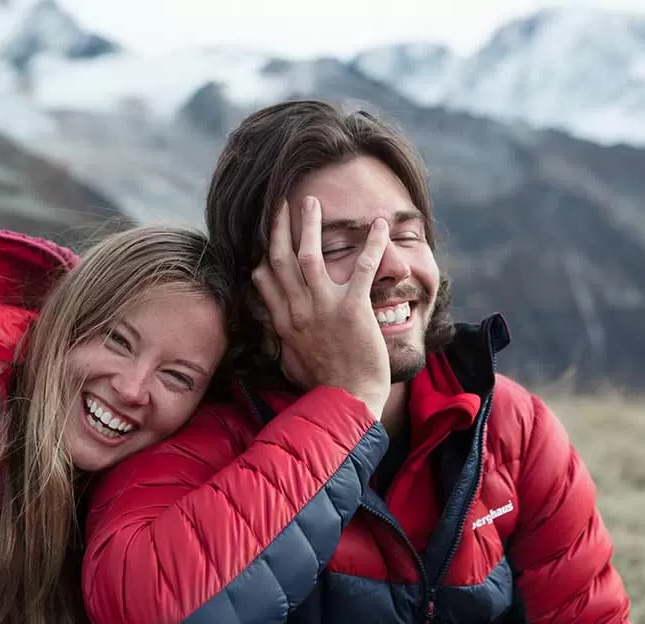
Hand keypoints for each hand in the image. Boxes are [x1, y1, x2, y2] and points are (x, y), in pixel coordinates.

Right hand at [252, 196, 390, 419]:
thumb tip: (279, 330)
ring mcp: (323, 308)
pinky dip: (372, 244)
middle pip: (281, 258)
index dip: (265, 252)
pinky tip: (379, 226)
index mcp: (284, 322)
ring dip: (309, 224)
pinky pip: (362, 268)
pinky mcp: (353, 310)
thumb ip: (285, 340)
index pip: (265, 279)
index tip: (268, 235)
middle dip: (279, 226)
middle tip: (282, 202)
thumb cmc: (324, 385)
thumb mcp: (293, 361)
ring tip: (310, 201)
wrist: (347, 401)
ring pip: (309, 255)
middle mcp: (298, 311)